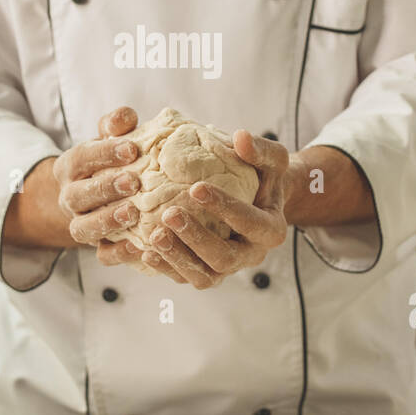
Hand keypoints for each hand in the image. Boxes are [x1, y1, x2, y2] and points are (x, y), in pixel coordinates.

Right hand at [51, 106, 187, 282]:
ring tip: (134, 213)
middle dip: (106, 188)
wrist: (94, 196)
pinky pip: (102, 255)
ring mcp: (81, 224)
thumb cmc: (109, 161)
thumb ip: (115, 126)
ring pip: (84, 229)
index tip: (132, 148)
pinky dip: (119, 253)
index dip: (104, 153)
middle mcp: (70, 197)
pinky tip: (141, 246)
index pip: (81, 158)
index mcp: (70, 167)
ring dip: (108, 221)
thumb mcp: (109, 139)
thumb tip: (126, 116)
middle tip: (133, 182)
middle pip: (79, 196)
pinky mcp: (97, 247)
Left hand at [146, 130, 289, 288]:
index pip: (250, 223)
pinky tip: (144, 251)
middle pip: (224, 258)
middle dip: (196, 238)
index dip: (225, 208)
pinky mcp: (207, 272)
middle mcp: (251, 255)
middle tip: (170, 214)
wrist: (258, 200)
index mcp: (270, 230)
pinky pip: (185, 277)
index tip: (197, 188)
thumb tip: (241, 137)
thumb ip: (260, 150)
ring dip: (177, 258)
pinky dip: (165, 267)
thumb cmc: (264, 177)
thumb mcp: (271, 160)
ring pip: (204, 276)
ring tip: (153, 236)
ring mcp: (228, 268)